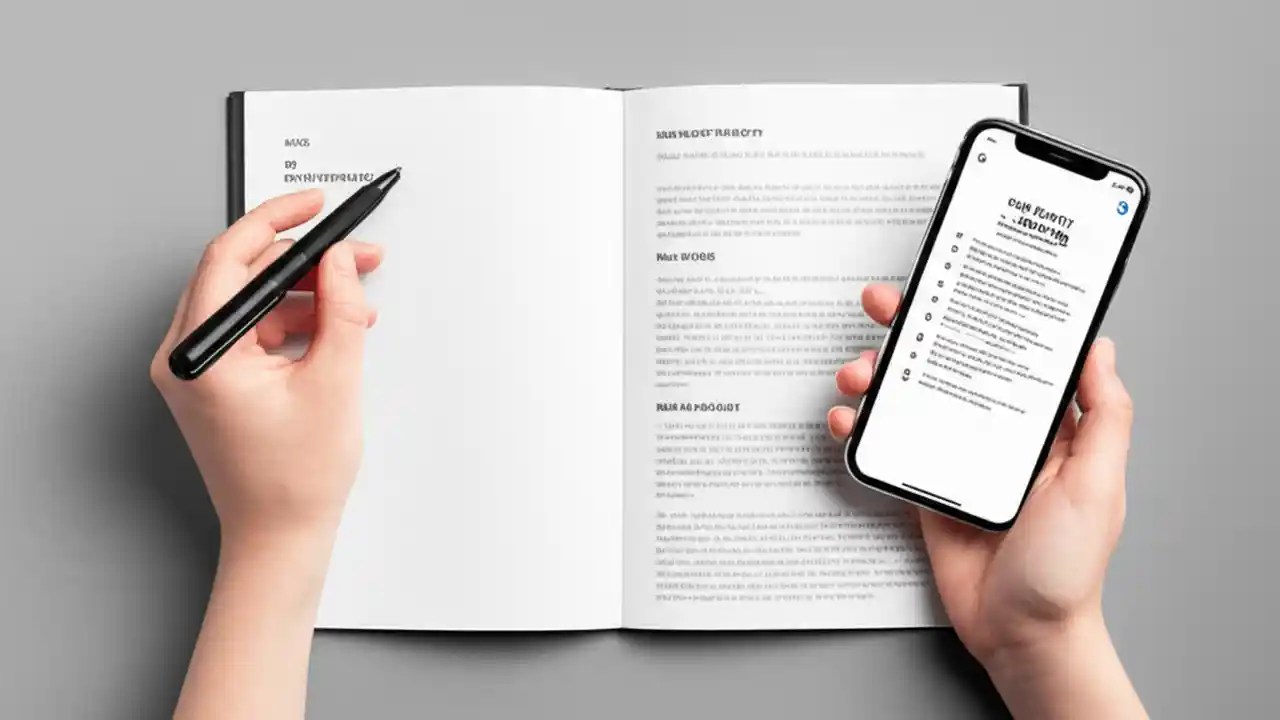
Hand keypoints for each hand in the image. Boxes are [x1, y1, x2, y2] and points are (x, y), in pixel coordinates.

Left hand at [150, 188, 382, 542]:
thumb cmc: (295, 480)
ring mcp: (196, 370)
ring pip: (251, 301)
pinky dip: (294, 322)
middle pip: (240, 275)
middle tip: (354, 252)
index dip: (279, 220)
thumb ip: (342, 309)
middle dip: (304, 260)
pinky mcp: (214, 381)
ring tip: (357, 301)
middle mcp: (185, 357)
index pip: (230, 257)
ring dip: (305, 294)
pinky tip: (337, 328)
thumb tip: (342, 259)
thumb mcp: (334, 381)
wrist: (280, 537)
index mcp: (200, 354)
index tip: (316, 203)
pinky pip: (253, 330)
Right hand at [829, 283, 1143, 717]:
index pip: (1008, 352)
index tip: (953, 281)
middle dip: (912, 328)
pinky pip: (886, 446)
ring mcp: (956, 457)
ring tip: (856, 373)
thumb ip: (1104, 417)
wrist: (1020, 634)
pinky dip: (859, 430)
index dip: (980, 313)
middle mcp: (997, 434)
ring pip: (908, 397)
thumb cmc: (1066, 570)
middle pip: (949, 363)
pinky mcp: (923, 485)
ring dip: (875, 376)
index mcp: (1045, 427)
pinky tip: (846, 422)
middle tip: (883, 304)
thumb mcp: (1099, 486)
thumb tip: (1100, 349)